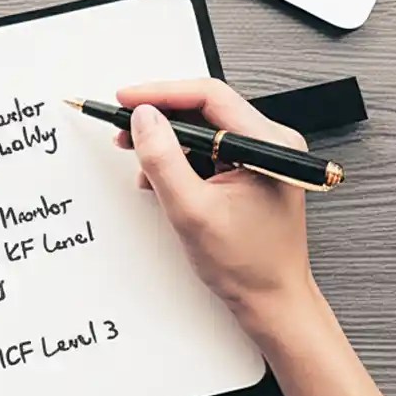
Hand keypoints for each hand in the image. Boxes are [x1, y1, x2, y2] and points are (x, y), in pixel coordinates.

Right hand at [115, 78, 317, 336]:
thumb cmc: (249, 265)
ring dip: (168, 144)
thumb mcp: (192, 211)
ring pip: (203, 131)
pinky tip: (162, 181)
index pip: (209, 96)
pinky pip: (209, 151)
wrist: (272, 301)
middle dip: (160, 120)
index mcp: (269, 145)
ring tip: (142, 166)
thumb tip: (143, 118)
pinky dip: (181, 161)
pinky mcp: (250, 169)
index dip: (161, 94)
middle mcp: (271, 143)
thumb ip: (163, 160)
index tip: (126, 100)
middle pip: (204, 110)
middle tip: (123, 128)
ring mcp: (261, 156)